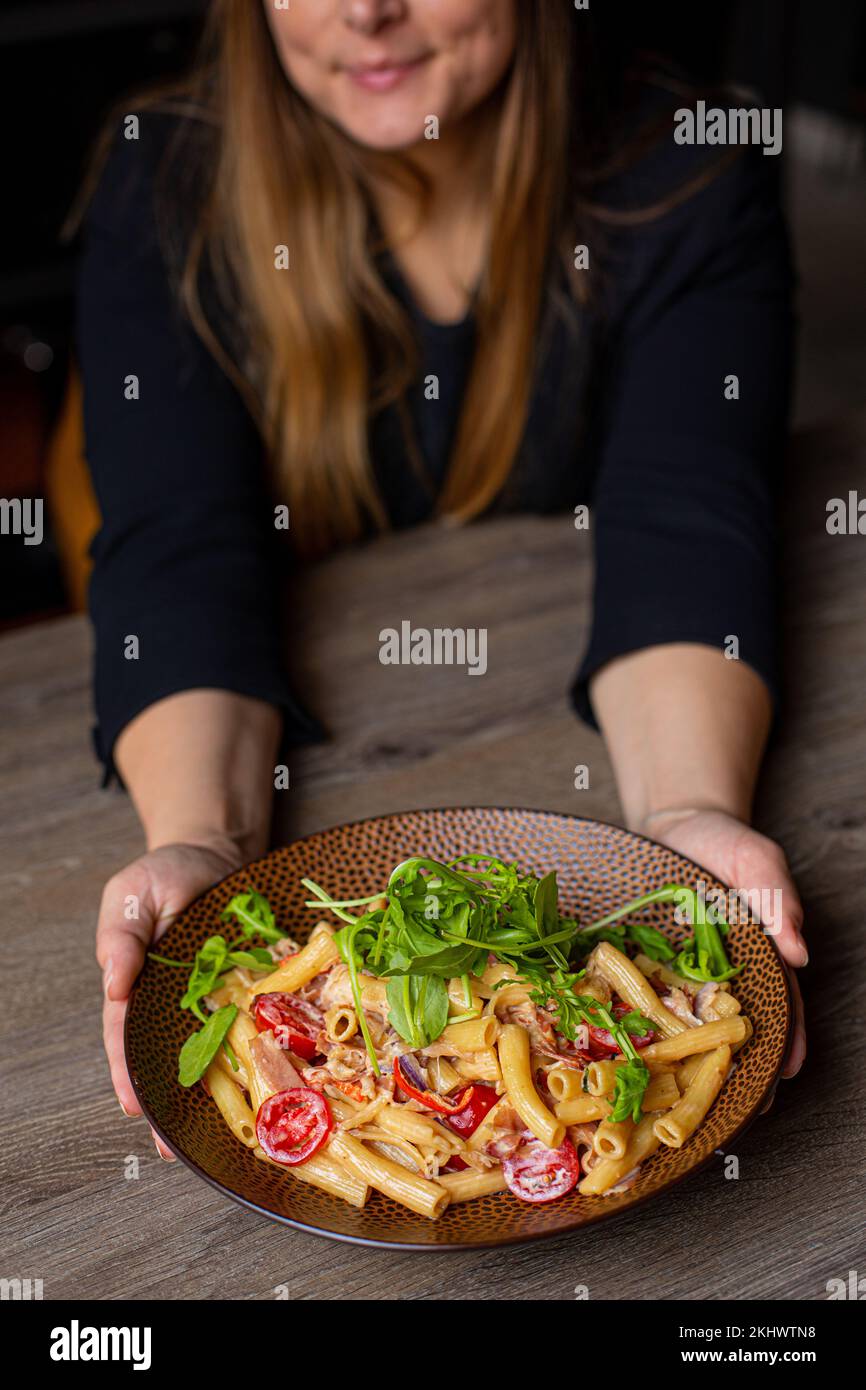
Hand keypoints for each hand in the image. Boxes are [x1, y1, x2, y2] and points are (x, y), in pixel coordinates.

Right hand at [96, 836, 247, 1157]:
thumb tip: (114, 983)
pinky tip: (273, 1086)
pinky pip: (256, 1025)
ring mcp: (214, 1001)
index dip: (127, 1072)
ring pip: (213, 1055)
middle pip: (166, 1059)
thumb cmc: (166, 873)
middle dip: (169, 1104)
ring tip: (219, 1139)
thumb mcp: (131, 895)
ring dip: (215, 1096)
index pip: (126, 1037)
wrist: (217, 853)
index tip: (134, 1105)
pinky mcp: (251, 990)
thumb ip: (120, 936)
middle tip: (172, 1147)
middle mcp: (174, 1004)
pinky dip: (262, 1056)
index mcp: (138, 987)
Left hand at [641, 808, 806, 1078]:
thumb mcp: (757, 860)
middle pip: (731, 1025)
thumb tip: (798, 951)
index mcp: (757, 958)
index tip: (785, 1072)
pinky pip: (639, 994)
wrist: (672, 824)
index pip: (779, 1005)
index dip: (785, 1039)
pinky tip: (627, 1052)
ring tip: (680, 1098)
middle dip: (736, 1066)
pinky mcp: (643, 961)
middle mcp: (719, 974)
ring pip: (683, 1022)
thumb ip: (778, 898)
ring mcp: (679, 971)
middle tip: (736, 1107)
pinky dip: (636, 1022)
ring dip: (682, 1058)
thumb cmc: (723, 843)